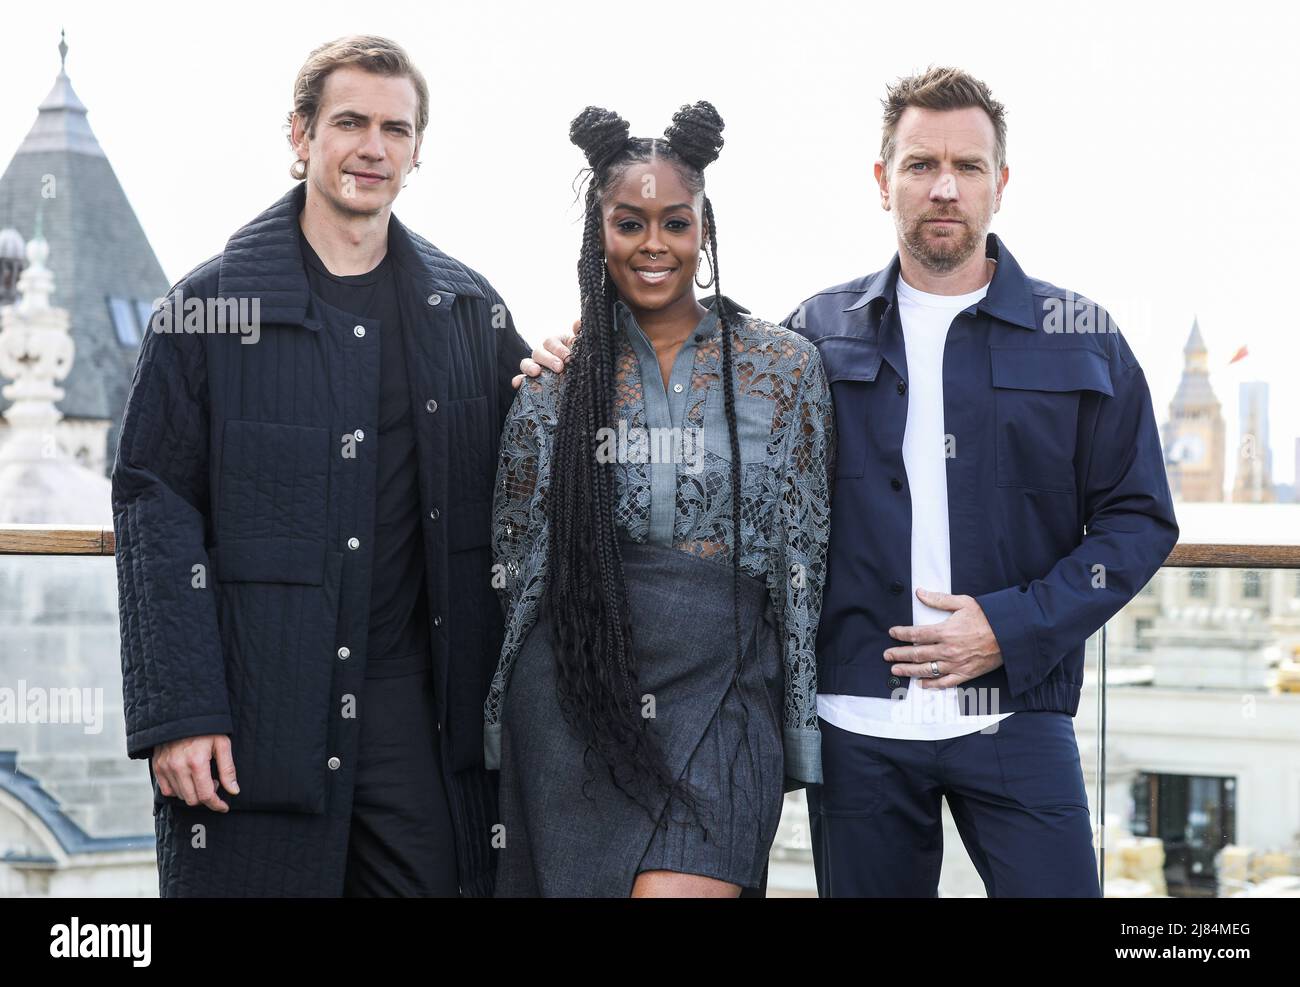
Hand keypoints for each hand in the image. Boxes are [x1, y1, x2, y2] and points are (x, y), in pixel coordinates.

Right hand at [152, 734, 238, 811]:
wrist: (182, 714)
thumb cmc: (206, 729)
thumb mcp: (222, 744)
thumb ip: (228, 769)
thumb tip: (234, 791)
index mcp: (196, 762)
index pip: (205, 795)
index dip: (216, 804)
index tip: (223, 806)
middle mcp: (178, 767)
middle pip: (192, 799)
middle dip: (206, 797)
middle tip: (213, 782)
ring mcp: (165, 768)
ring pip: (180, 796)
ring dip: (193, 792)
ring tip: (201, 777)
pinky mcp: (157, 767)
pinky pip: (167, 790)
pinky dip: (178, 790)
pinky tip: (187, 779)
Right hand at [511, 319, 579, 388]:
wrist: (584, 380)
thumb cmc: (583, 359)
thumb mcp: (583, 346)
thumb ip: (580, 334)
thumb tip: (577, 322)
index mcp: (557, 344)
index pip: (551, 342)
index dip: (558, 349)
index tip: (567, 356)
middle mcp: (545, 355)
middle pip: (538, 352)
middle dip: (548, 360)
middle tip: (559, 368)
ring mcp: (537, 368)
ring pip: (527, 363)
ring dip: (530, 367)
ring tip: (536, 372)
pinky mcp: (532, 381)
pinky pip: (522, 380)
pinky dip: (518, 380)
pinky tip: (517, 383)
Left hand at [882, 588, 1003, 687]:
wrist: (1010, 634)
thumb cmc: (987, 617)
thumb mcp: (963, 602)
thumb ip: (939, 599)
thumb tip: (920, 593)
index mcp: (945, 631)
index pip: (916, 634)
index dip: (901, 634)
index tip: (892, 633)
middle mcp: (947, 650)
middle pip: (917, 654)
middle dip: (899, 654)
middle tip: (887, 655)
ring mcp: (955, 664)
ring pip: (926, 670)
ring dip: (909, 670)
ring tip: (896, 670)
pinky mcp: (965, 674)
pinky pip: (945, 682)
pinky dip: (932, 684)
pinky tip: (922, 684)